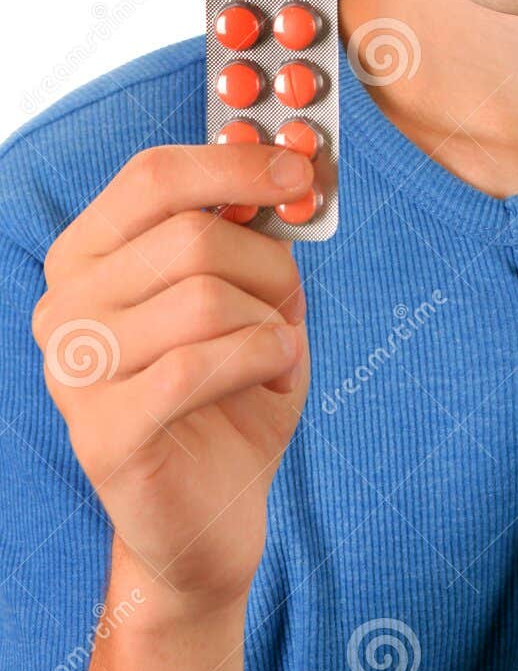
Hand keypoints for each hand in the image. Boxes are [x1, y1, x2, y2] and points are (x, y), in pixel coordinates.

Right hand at [31, 142, 312, 613]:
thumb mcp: (247, 291)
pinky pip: (198, 366)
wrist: (212, 511)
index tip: (300, 173)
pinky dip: (260, 360)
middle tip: (291, 302)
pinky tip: (273, 374)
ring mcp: (72, 370)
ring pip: (204, 298)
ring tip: (273, 352)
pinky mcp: (102, 433)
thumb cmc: (230, 387)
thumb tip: (286, 159)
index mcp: (87, 252)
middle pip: (193, 237)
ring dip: (268, 323)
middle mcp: (63, 304)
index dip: (234, 164)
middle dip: (269, 266)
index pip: (154, 175)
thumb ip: (253, 227)